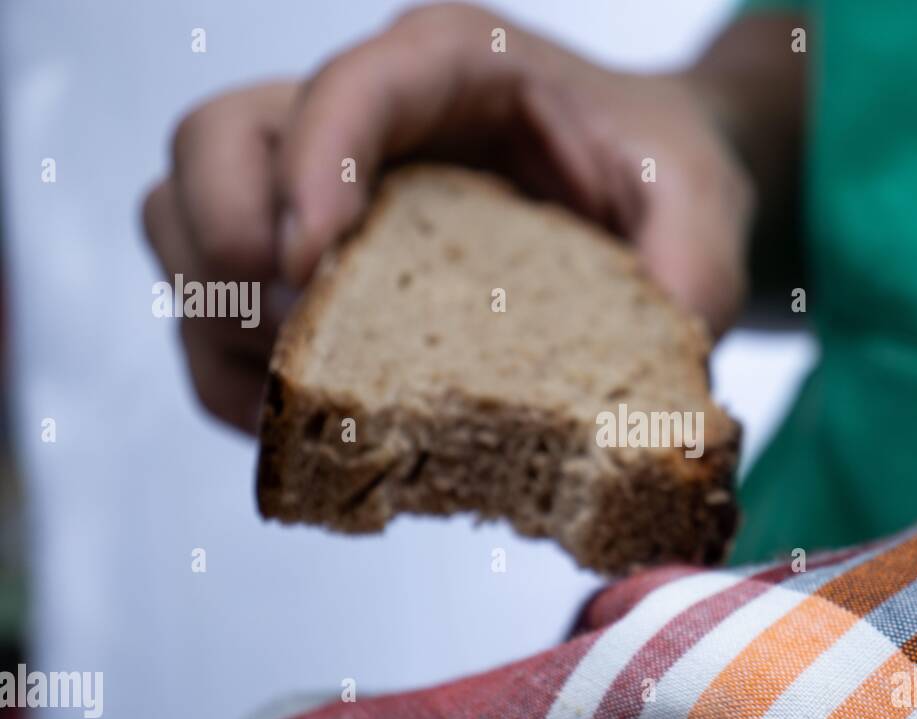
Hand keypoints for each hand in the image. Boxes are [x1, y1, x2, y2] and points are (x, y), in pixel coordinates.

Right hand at [142, 2, 753, 433]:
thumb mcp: (701, 208)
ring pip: (183, 224)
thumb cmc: (659, 175)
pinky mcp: (310, 267)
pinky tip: (304, 421)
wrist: (645, 193)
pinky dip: (234, 378)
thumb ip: (694, 277)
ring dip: (220, 322)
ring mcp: (322, 190)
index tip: (310, 262)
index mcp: (456, 68)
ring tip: (307, 393)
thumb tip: (659, 406)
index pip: (351, 87)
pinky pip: (216, 317)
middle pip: (215, 142)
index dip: (309, 166)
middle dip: (225, 241)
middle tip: (300, 333)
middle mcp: (367, 119)